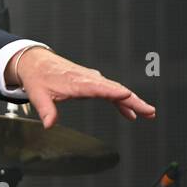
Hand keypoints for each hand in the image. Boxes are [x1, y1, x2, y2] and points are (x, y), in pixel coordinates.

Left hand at [10, 47, 155, 128]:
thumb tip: (49, 124)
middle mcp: (88, 79)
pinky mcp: (92, 82)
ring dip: (132, 101)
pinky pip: (110, 91)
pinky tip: (129, 113)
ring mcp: (92, 79)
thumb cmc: (38, 77)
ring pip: (116, 90)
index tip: (127, 96)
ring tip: (148, 114)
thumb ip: (46, 110)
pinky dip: (121, 101)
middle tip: (149, 112)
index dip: (113, 92)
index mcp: (77, 82)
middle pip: (115, 89)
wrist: (36, 62)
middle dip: (133, 100)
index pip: (98, 87)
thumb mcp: (38, 95)